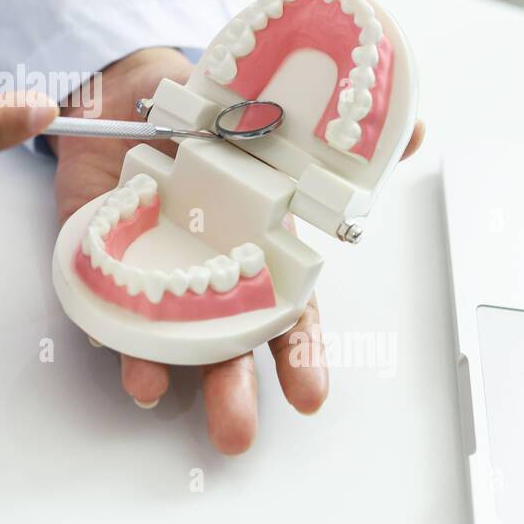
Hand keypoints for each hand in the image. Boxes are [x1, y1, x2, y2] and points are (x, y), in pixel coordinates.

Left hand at [51, 48, 423, 453]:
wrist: (137, 91)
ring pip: (165, 337)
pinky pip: (104, 301)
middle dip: (234, 391)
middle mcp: (212, 275)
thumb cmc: (214, 120)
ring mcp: (159, 273)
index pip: (288, 317)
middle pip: (229, 345)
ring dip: (162, 371)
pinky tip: (106, 338)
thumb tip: (418, 130)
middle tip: (235, 432)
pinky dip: (104, 323)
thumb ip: (345, 134)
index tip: (309, 395)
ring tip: (153, 393)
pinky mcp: (106, 261)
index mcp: (261, 252)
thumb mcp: (280, 119)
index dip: (301, 355)